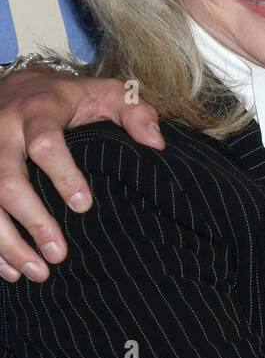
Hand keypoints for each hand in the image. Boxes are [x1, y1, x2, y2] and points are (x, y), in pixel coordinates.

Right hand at [0, 67, 162, 280]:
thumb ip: (135, 111)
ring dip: (8, 243)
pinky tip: (10, 270)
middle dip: (33, 221)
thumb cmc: (68, 96)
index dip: (62, 175)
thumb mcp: (105, 92)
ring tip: (37, 272)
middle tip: (59, 254)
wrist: (17, 85)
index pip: (45, 143)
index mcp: (38, 111)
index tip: (84, 205)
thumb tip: (156, 144)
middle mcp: (2, 131)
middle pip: (7, 180)